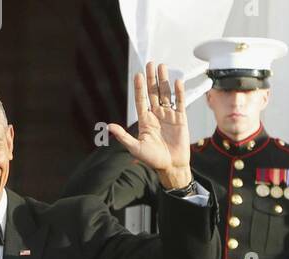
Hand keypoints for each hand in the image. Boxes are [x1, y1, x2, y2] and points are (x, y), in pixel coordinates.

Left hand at [108, 62, 191, 186]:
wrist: (171, 165)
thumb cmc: (152, 159)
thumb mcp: (135, 148)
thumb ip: (123, 136)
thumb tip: (108, 126)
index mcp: (145, 121)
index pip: (141, 101)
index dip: (140, 88)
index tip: (138, 75)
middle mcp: (156, 115)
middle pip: (153, 93)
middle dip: (151, 79)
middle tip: (150, 63)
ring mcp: (168, 115)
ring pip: (165, 94)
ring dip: (164, 81)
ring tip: (162, 67)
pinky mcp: (181, 118)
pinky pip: (179, 102)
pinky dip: (178, 92)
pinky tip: (176, 81)